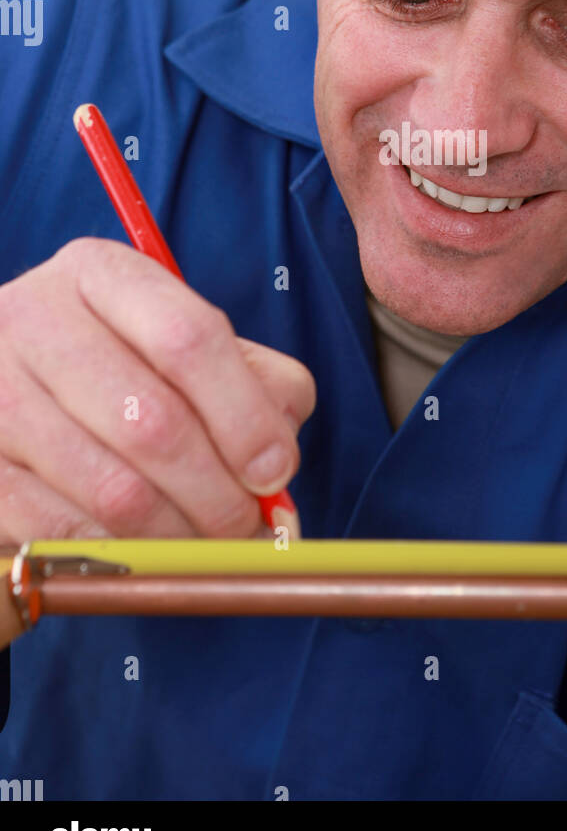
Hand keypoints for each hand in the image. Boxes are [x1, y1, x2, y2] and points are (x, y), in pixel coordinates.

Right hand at [0, 236, 315, 552]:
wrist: (8, 391)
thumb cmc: (118, 370)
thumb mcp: (184, 348)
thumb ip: (254, 384)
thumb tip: (276, 467)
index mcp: (100, 274)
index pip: (189, 338)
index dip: (245, 416)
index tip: (275, 471)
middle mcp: (34, 318)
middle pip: (154, 423)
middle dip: (218, 494)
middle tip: (247, 529)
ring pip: (114, 490)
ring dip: (178, 535)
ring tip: (203, 545)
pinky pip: (64, 533)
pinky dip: (119, 555)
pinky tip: (142, 550)